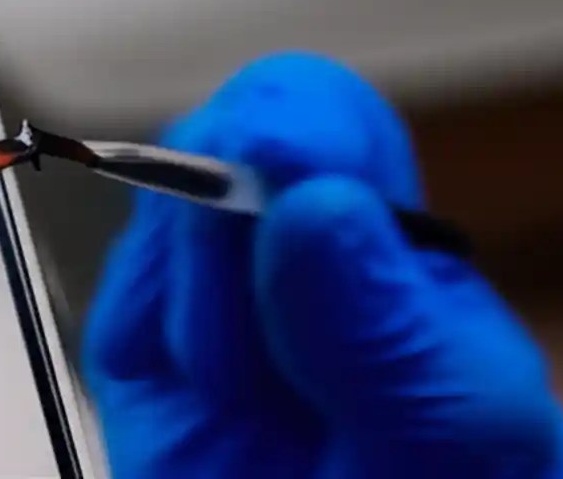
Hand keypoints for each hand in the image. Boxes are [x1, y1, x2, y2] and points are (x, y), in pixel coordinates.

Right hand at [83, 53, 562, 477]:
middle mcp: (296, 263)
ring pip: (158, 214)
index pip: (328, 122)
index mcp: (392, 254)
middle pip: (220, 146)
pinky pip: (119, 294)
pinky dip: (143, 332)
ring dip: (187, 298)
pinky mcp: (143, 355)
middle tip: (257, 327)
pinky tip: (186, 388)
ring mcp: (215, 303)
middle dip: (221, 226)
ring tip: (237, 394)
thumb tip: (314, 198)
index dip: (291, 123)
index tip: (276, 165)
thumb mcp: (443, 440)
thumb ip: (387, 331)